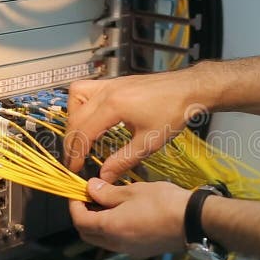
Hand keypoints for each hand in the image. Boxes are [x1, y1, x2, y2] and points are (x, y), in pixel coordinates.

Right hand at [64, 67, 212, 181]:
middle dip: (72, 141)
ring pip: (75, 97)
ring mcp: (109, 84)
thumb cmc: (172, 113)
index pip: (83, 131)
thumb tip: (104, 177)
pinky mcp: (114, 82)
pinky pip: (87, 90)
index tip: (75, 169)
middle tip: (74, 160)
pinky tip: (92, 119)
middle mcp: (106, 91)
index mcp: (112, 106)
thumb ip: (123, 160)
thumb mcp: (149, 142)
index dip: (76, 153)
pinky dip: (82, 104)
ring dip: (73, 118)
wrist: (187, 88)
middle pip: (75, 117)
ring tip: (80, 136)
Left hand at [69, 178, 191, 257]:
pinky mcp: (140, 251)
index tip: (77, 192)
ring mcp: (128, 250)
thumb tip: (91, 188)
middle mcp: (115, 244)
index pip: (80, 220)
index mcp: (110, 228)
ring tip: (106, 203)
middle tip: (88, 198)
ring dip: (97, 223)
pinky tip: (122, 214)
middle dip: (82, 216)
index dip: (74, 206)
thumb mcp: (132, 191)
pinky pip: (116, 242)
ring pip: (102, 240)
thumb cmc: (162, 202)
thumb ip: (107, 192)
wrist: (193, 221)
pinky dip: (111, 229)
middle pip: (87, 234)